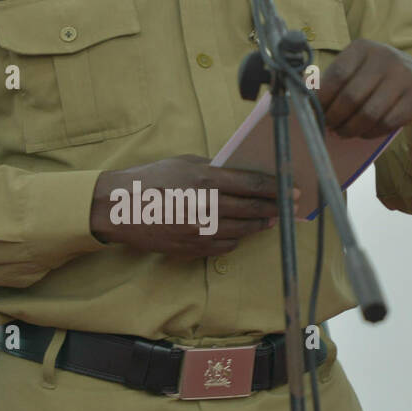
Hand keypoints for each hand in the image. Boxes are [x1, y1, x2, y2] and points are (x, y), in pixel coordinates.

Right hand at [90, 154, 297, 257]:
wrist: (119, 208)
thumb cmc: (150, 180)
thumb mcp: (182, 162)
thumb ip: (213, 167)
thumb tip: (240, 173)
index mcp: (204, 180)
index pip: (252, 185)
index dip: (276, 187)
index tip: (291, 188)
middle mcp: (205, 206)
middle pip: (252, 209)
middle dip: (274, 207)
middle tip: (289, 206)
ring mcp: (199, 230)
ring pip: (242, 231)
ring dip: (259, 225)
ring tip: (270, 220)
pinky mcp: (191, 247)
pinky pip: (224, 247)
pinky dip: (237, 240)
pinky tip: (242, 234)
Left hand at [317, 40, 411, 137]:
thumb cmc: (380, 77)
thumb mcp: (359, 68)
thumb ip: (336, 81)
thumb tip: (308, 105)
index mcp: (363, 48)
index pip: (337, 75)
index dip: (323, 99)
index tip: (316, 113)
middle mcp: (384, 58)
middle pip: (351, 97)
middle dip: (335, 118)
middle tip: (329, 127)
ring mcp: (403, 76)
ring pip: (368, 114)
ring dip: (351, 129)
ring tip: (343, 132)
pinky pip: (387, 123)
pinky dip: (371, 133)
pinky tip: (364, 132)